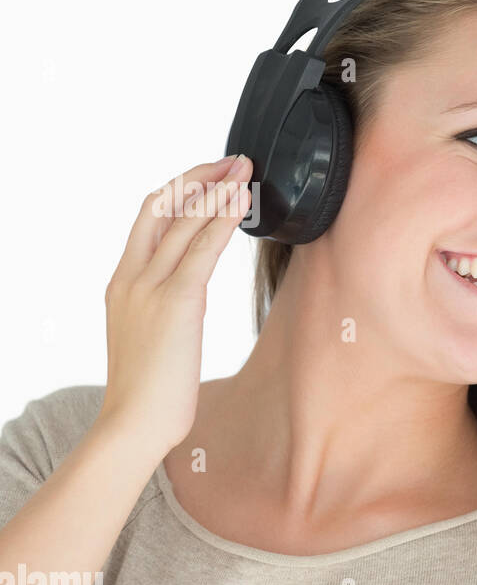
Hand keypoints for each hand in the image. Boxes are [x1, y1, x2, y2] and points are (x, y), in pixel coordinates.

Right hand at [96, 155, 252, 456]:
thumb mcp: (153, 337)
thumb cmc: (150, 391)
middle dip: (200, 178)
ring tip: (247, 169)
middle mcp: (131, 276)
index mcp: (122, 282)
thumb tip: (191, 297)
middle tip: (235, 161)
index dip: (180, 191)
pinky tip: (243, 201)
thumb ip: (166, 308)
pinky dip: (224, 218)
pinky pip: (203, 248)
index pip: (148, 219)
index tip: (209, 178)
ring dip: (219, 189)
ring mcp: (150, 287)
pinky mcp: (177, 302)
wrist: (134, 422)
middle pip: (163, 206)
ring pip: (185, 220)